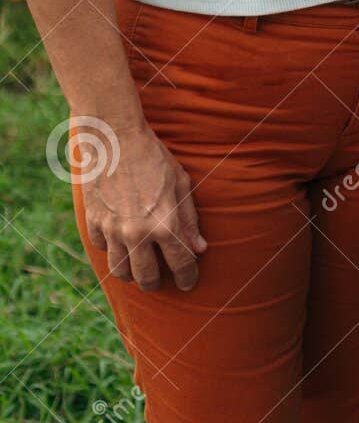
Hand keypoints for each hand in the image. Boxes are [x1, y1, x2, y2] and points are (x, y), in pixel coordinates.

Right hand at [81, 121, 206, 291]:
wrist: (115, 139)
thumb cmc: (154, 157)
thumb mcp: (180, 183)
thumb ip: (190, 219)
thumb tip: (200, 248)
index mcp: (165, 224)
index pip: (180, 264)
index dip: (187, 277)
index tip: (188, 282)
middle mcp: (138, 234)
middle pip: (147, 278)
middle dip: (156, 283)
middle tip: (159, 281)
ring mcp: (113, 230)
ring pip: (121, 271)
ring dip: (131, 274)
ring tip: (138, 270)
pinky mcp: (94, 222)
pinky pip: (102, 248)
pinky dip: (111, 249)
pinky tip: (119, 242)